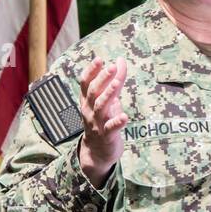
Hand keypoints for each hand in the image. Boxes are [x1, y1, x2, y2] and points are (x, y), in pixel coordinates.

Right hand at [77, 57, 128, 184]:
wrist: (97, 152)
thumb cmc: (104, 120)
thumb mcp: (109, 99)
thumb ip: (115, 80)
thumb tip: (120, 59)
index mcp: (87, 101)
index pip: (85, 83)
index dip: (91, 71)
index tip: (99, 59)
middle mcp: (89, 111)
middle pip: (93, 92)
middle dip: (102, 79)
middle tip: (111, 67)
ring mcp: (96, 124)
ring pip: (100, 107)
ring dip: (108, 95)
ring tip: (117, 84)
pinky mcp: (106, 136)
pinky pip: (111, 128)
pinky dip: (117, 122)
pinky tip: (125, 116)